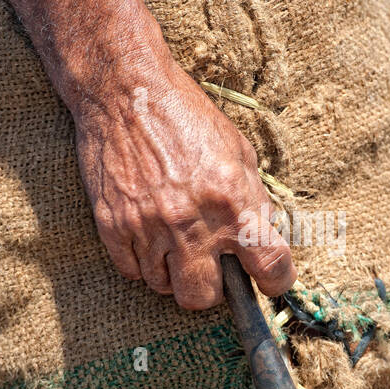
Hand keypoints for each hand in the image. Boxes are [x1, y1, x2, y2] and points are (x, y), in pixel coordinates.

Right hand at [75, 55, 295, 309]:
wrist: (125, 90)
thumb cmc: (185, 115)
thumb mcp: (237, 150)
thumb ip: (252, 198)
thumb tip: (263, 235)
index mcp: (233, 201)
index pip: (269, 266)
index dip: (275, 281)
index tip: (269, 281)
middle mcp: (192, 222)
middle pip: (203, 298)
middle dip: (210, 288)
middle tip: (209, 264)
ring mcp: (149, 228)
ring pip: (163, 287)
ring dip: (172, 272)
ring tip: (173, 240)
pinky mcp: (113, 226)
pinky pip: (131, 271)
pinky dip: (141, 261)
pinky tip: (147, 233)